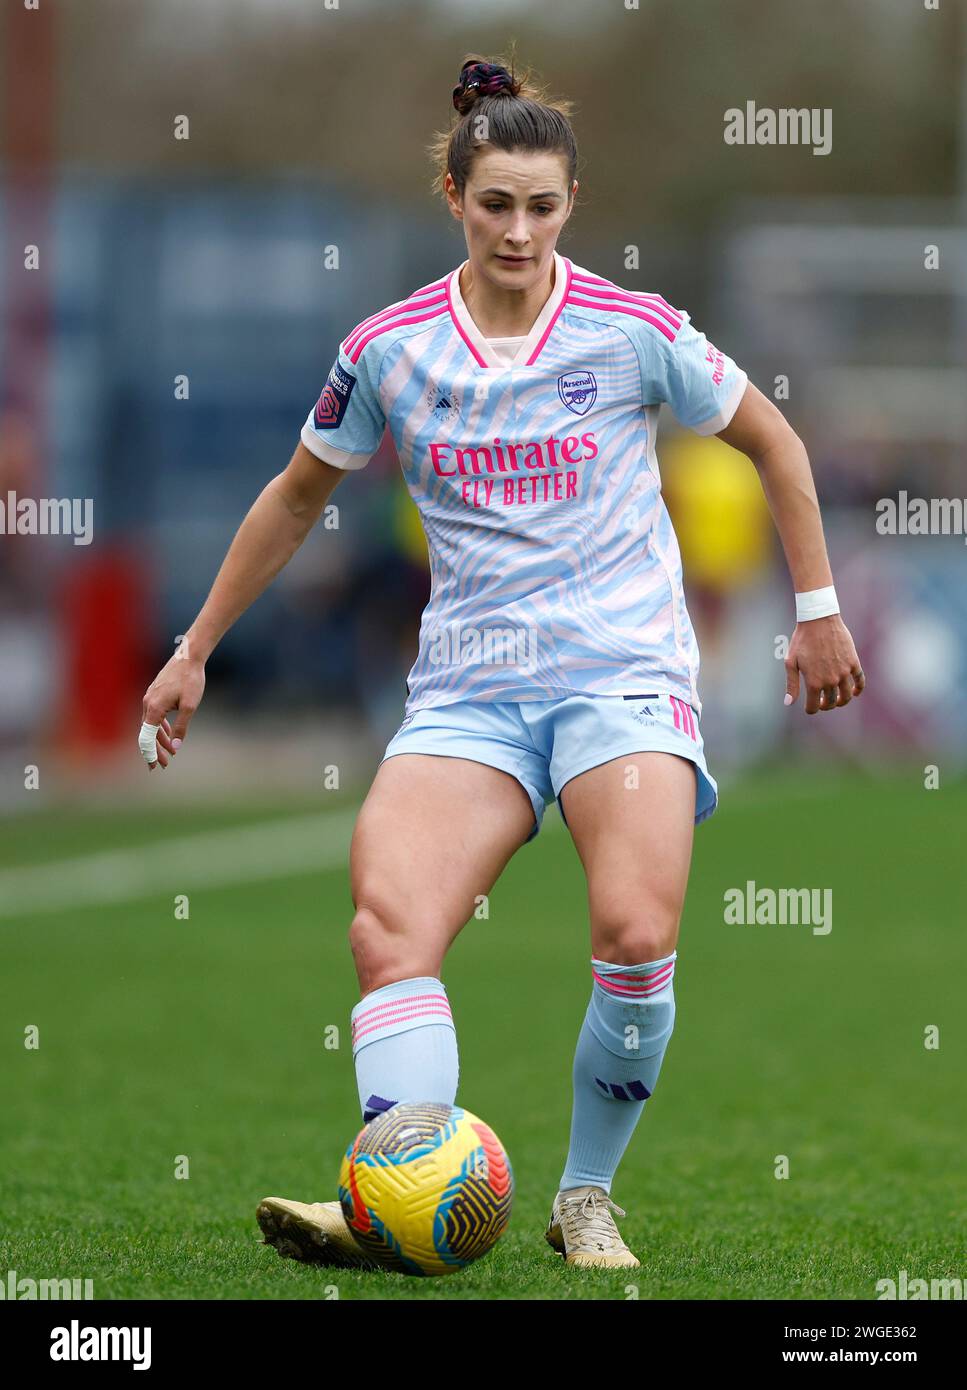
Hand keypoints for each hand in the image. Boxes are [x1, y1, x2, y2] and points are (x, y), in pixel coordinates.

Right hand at [139, 649, 206, 768]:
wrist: (189, 657)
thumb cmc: (191, 680)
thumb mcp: (189, 706)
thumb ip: (181, 726)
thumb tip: (175, 746)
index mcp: (154, 708)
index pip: (147, 737)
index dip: (150, 753)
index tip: (154, 766)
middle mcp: (147, 703)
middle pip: (147, 733)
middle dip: (155, 750)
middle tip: (162, 765)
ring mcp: (150, 697)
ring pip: (151, 724)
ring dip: (159, 739)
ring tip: (169, 752)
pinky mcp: (155, 693)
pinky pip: (154, 715)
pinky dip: (160, 727)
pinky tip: (167, 733)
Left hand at [784, 614, 864, 714]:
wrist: (819, 620)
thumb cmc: (801, 640)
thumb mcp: (791, 662)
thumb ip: (791, 684)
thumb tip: (788, 703)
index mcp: (813, 682)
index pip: (813, 707)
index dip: (811, 709)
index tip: (810, 707)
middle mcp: (830, 680)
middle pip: (830, 702)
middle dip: (826, 706)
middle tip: (822, 703)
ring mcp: (843, 672)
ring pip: (846, 696)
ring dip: (842, 701)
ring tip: (837, 700)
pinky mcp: (853, 662)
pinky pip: (860, 681)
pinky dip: (858, 689)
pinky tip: (854, 692)